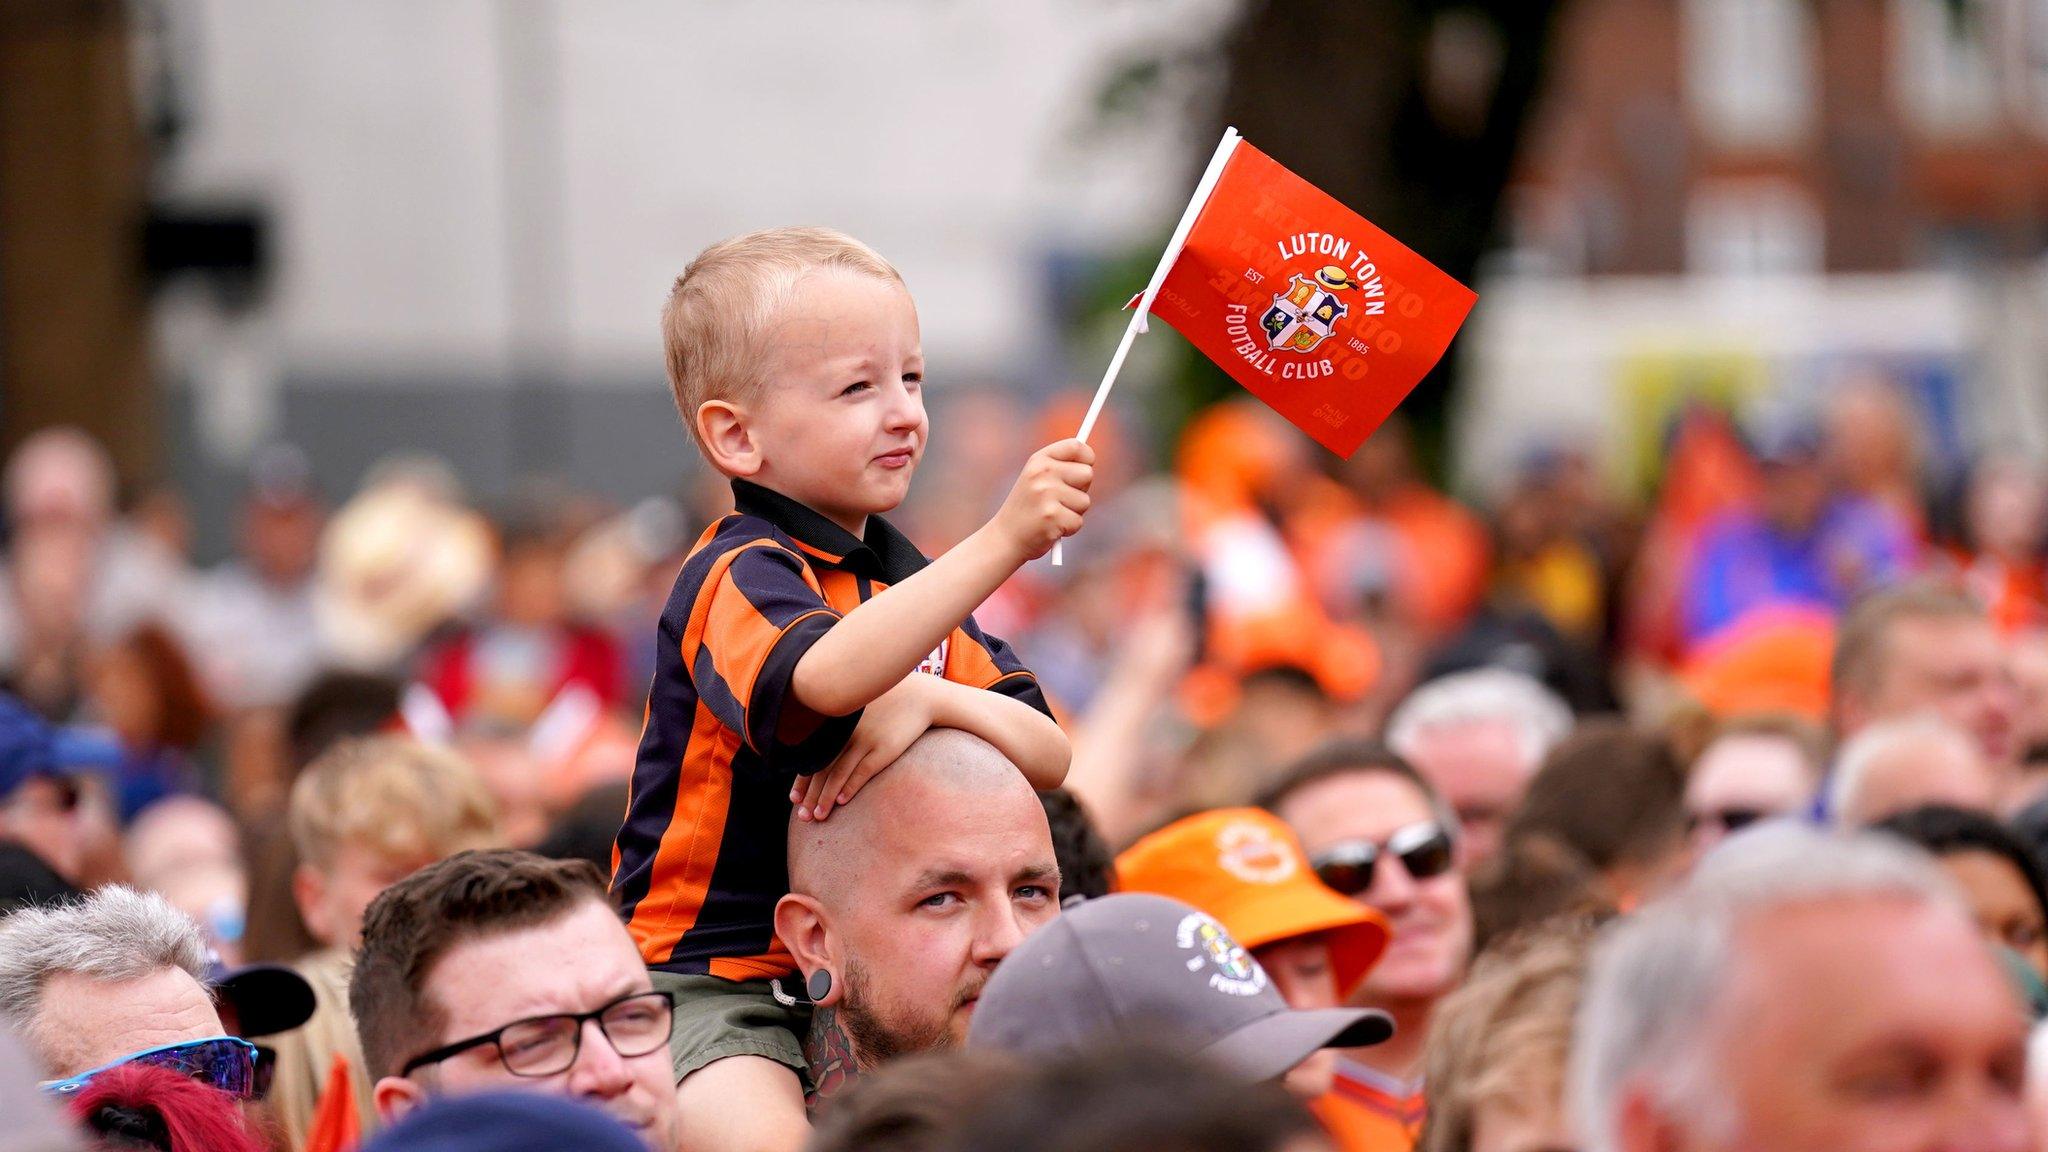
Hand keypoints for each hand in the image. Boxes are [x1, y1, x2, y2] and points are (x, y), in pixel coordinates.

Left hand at [790, 675, 939, 820]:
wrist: (918, 697)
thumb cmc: (882, 707)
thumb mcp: (854, 712)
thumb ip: (835, 728)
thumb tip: (815, 751)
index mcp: (833, 723)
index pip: (811, 757)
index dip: (801, 780)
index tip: (793, 799)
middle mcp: (844, 732)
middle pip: (821, 768)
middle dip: (810, 794)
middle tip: (802, 816)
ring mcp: (864, 740)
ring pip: (838, 773)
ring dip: (826, 797)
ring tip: (818, 816)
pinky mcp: (884, 748)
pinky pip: (863, 771)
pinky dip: (850, 787)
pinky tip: (841, 802)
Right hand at [990, 439, 1093, 561]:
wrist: (1005, 538)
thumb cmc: (1028, 508)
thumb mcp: (1037, 480)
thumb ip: (1061, 468)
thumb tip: (1090, 462)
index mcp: (1039, 460)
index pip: (1076, 447)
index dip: (1087, 458)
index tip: (1085, 467)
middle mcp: (1041, 473)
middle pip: (1087, 474)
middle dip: (1081, 490)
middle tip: (1061, 500)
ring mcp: (1046, 494)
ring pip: (1085, 501)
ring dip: (1074, 512)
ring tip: (1052, 515)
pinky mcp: (1052, 516)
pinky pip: (1078, 522)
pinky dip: (1069, 529)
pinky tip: (1051, 528)